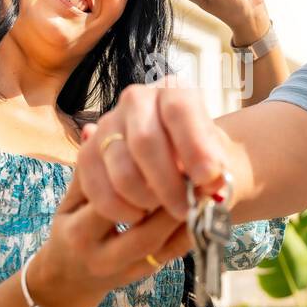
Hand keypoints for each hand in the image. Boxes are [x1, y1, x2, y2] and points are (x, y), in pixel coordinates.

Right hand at [27, 165, 193, 306]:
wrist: (68, 277)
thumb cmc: (71, 226)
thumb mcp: (71, 198)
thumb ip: (85, 167)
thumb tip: (93, 130)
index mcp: (77, 231)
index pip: (109, 202)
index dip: (139, 179)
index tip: (162, 153)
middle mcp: (100, 257)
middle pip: (140, 230)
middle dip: (169, 201)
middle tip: (193, 171)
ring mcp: (123, 271)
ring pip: (159, 244)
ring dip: (184, 215)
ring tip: (202, 187)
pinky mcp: (142, 276)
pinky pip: (170, 255)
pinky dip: (190, 232)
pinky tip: (204, 210)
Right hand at [75, 80, 230, 224]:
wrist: (177, 168)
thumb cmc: (201, 162)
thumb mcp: (218, 163)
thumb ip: (217, 172)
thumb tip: (212, 184)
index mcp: (174, 91)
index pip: (179, 109)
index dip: (194, 146)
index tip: (209, 179)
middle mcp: (137, 99)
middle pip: (145, 141)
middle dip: (169, 184)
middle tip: (186, 211)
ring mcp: (108, 124)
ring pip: (121, 169)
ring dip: (146, 200)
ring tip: (164, 211)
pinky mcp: (88, 153)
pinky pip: (96, 187)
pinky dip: (119, 209)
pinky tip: (139, 216)